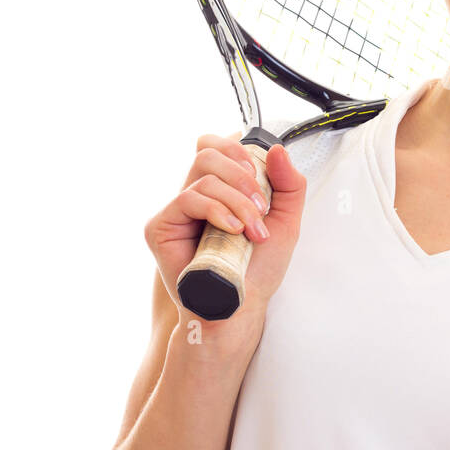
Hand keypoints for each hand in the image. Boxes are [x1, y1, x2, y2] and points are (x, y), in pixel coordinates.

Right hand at [145, 132, 306, 323]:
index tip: (259, 175)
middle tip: (261, 207)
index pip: (215, 146)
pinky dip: (217, 211)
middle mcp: (195, 195)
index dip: (236, 150)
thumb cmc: (258, 268)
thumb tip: (278, 149)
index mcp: (219, 189)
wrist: (243, 304)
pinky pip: (187, 198)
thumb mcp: (286, 220)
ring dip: (238, 202)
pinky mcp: (161, 226)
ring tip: (251, 231)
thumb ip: (289, 183)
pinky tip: (231, 230)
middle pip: (208, 153)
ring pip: (204, 176)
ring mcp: (176, 210)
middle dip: (243, 176)